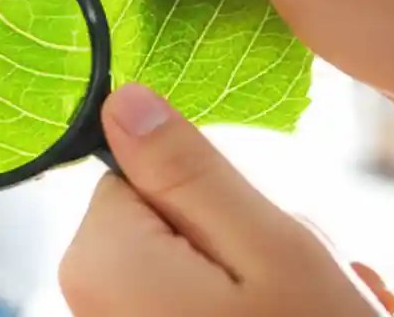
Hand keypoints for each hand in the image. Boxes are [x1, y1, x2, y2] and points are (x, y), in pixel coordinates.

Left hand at [60, 84, 393, 315]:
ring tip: (307, 311)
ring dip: (253, 279)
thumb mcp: (266, 247)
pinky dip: (240, 308)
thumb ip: (186, 169)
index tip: (254, 234)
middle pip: (162, 220)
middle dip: (236, 240)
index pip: (134, 173)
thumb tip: (120, 98)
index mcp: (98, 260)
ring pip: (186, 265)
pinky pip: (186, 303)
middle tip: (296, 279)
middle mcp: (86, 301)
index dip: (202, 194)